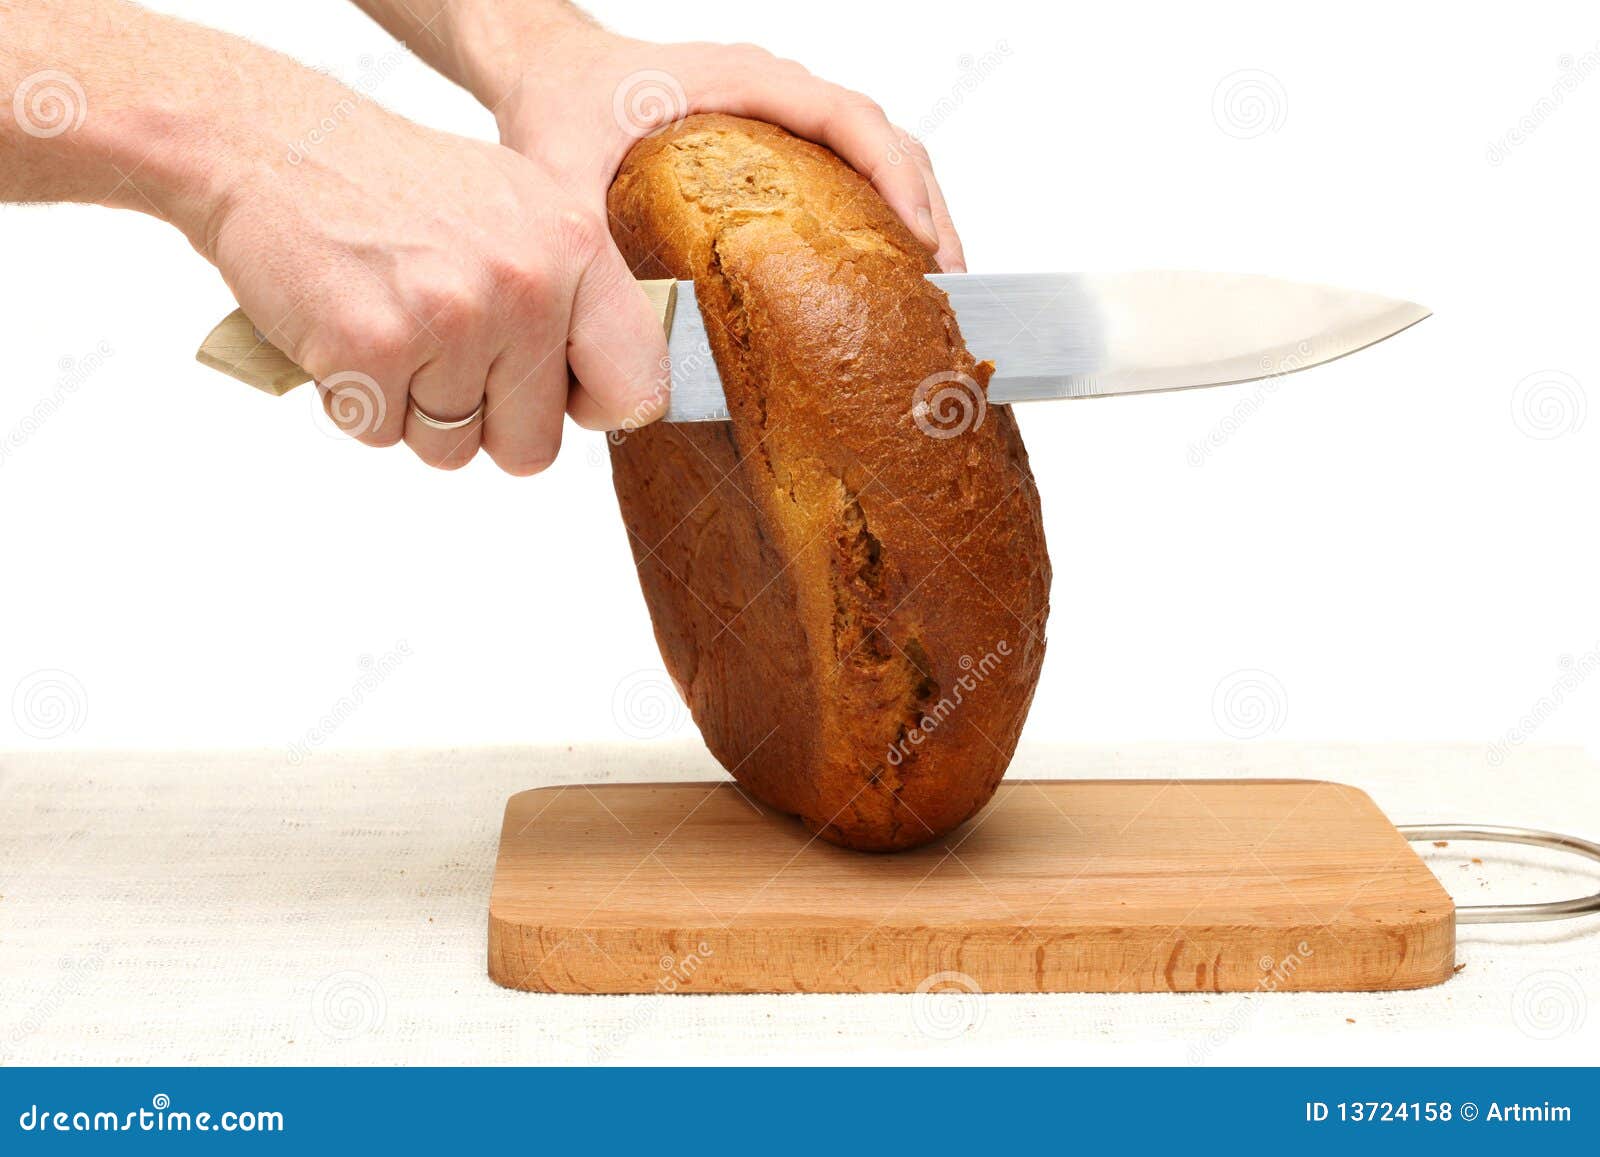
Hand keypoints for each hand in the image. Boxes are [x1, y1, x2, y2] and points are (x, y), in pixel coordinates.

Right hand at [199, 81, 667, 472]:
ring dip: (414, 413)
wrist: (275, 144)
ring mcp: (450, 317)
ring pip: (453, 449)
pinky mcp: (371, 348)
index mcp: (576, 245)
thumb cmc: (401, 189)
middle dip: (486, 424)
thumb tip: (625, 395)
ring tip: (393, 329)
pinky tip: (346, 333)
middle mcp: (524, 284)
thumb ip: (577, 294)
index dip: (592, 411)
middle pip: (534, 446)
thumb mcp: (520, 209)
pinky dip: (355, 402)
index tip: (560, 397)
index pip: (635, 388)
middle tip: (442, 354)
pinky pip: (380, 435)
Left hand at [487, 26, 966, 272]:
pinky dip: (881, 216)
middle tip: (948, 289)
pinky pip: (851, 172)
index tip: (920, 240)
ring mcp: (782, 120)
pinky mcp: (778, 149)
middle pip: (884, 140)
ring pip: (878, 156)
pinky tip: (884, 275)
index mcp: (742, 83)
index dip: (894, 177)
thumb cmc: (561, 103)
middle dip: (926, 211)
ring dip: (913, 216)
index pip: (846, 118)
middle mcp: (775, 94)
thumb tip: (617, 342)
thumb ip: (586, 249)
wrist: (546, 69)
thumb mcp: (561, 174)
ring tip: (933, 292)